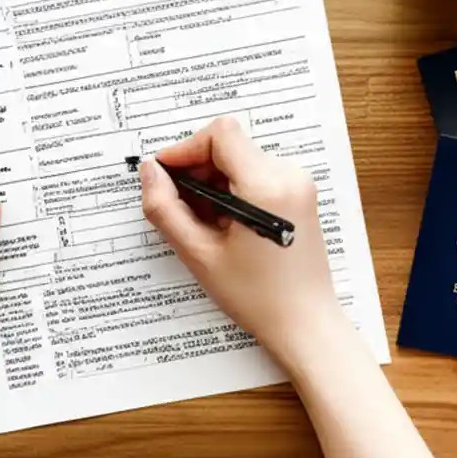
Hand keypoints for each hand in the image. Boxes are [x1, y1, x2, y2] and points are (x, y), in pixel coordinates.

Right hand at [138, 117, 343, 359]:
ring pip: (240, 159)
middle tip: (179, 207)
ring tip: (202, 224)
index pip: (220, 134)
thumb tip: (151, 173)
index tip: (165, 174)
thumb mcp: (200, 254)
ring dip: (214, 182)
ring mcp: (298, 183)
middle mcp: (288, 175)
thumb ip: (166, 208)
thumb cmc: (258, 297)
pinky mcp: (299, 194)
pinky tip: (223, 225)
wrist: (305, 323)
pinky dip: (232, 190)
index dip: (185, 149)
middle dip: (197, 169)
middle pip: (229, 145)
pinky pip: (256, 174)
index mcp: (267, 185)